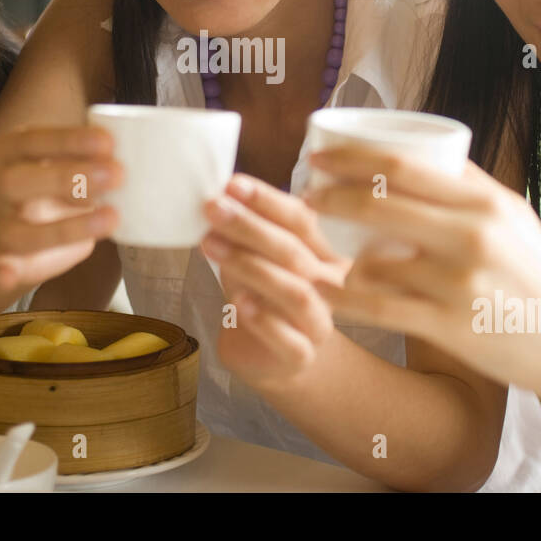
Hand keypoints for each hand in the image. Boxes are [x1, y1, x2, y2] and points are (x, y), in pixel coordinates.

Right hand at [0, 125, 121, 291]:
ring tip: (112, 218)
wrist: (7, 239)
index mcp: (11, 155)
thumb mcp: (61, 167)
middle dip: (65, 177)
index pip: (33, 141)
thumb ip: (83, 161)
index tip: (108, 142)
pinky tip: (6, 274)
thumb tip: (122, 160)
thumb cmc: (46, 191)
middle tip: (115, 175)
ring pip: (17, 232)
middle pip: (17, 181)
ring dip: (64, 229)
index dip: (69, 140)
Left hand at [200, 174, 345, 390]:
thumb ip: (245, 232)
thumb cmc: (262, 296)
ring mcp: (319, 322)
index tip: (232, 184)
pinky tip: (238, 303)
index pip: (302, 219)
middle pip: (295, 251)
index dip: (267, 200)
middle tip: (215, 208)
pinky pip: (289, 340)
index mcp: (321, 252)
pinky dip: (263, 320)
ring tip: (212, 246)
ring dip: (251, 266)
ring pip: (296, 292)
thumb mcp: (252, 258)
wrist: (268, 355)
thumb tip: (220, 196)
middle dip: (251, 226)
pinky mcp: (302, 356)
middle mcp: (328, 285)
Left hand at [304, 146, 540, 396]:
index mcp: (484, 202)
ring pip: (373, 260)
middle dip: (330, 197)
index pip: (402, 165)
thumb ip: (470, 184)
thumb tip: (423, 150)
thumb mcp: (514, 217)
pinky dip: (345, 299)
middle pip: (378, 204)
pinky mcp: (447, 325)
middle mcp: (471, 237)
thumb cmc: (535, 275)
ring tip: (326, 254)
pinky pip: (379, 308)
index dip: (350, 158)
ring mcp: (458, 283)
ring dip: (340, 256)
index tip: (318, 158)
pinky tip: (325, 292)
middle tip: (307, 198)